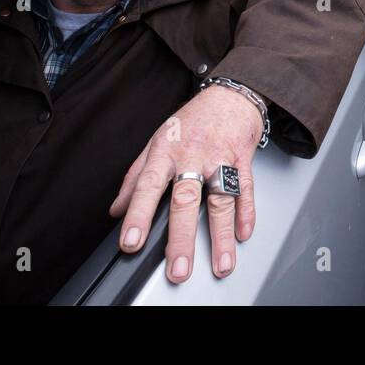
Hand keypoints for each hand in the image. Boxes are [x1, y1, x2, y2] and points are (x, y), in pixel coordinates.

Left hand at [109, 85, 262, 283]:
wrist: (229, 96)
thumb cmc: (192, 121)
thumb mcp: (156, 142)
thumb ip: (136, 177)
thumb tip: (117, 209)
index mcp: (165, 152)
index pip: (148, 187)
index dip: (138, 216)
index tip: (131, 242)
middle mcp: (192, 155)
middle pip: (186, 199)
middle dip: (182, 238)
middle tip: (178, 268)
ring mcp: (220, 158)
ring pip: (220, 199)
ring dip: (221, 235)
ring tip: (220, 263)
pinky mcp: (243, 159)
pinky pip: (246, 189)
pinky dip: (247, 213)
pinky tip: (243, 234)